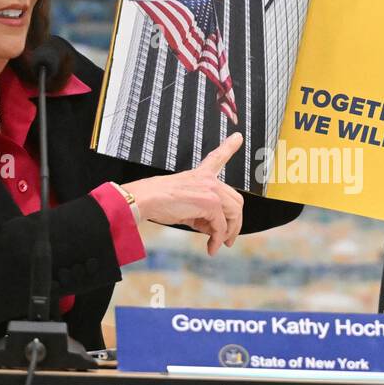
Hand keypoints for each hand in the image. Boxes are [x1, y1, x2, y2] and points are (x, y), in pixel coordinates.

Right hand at [123, 133, 245, 255]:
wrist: (145, 199)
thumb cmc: (158, 201)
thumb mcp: (184, 204)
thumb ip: (202, 214)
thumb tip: (216, 231)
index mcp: (200, 174)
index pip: (218, 157)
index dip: (229, 146)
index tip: (238, 137)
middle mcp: (209, 179)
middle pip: (236, 201)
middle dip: (236, 223)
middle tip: (228, 238)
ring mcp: (211, 189)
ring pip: (234, 214)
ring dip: (229, 233)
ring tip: (220, 244)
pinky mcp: (210, 203)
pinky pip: (221, 226)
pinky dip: (217, 239)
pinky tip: (211, 247)